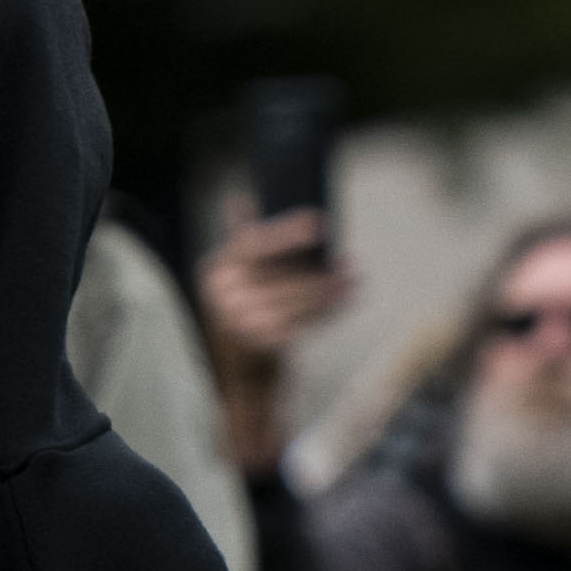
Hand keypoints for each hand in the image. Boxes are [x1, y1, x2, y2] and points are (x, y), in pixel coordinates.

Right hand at [195, 209, 348, 467]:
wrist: (239, 370)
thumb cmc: (244, 309)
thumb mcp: (234, 275)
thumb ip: (242, 240)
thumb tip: (239, 200)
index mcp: (216, 268)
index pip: (253, 244)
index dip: (286, 232)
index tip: (318, 223)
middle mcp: (224, 296)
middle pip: (282, 278)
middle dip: (319, 271)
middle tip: (350, 261)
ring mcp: (243, 323)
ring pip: (297, 302)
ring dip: (331, 290)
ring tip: (354, 279)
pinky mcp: (265, 345)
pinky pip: (305, 322)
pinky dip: (328, 309)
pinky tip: (345, 297)